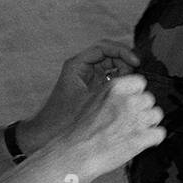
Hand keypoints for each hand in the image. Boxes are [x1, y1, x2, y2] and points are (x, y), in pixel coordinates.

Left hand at [21, 40, 141, 151]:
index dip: (122, 51)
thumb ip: (110, 89)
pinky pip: (111, 81)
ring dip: (125, 74)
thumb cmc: (60, 119)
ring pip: (113, 68)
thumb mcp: (90, 101)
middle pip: (110, 56)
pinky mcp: (93, 91)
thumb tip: (134, 80)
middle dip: (126, 63)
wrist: (46, 135)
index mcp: (77, 65)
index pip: (104, 47)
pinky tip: (127, 95)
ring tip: (132, 87)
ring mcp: (88, 79)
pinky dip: (121, 85)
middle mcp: (82, 69)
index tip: (135, 62)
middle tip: (136, 76)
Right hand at [61, 74, 164, 180]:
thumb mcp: (89, 100)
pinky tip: (142, 141)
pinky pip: (159, 134)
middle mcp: (127, 102)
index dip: (136, 93)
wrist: (75, 153)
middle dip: (142, 109)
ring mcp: (136, 120)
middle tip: (130, 119)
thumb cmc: (77, 131)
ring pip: (157, 115)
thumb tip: (123, 95)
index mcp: (114, 89)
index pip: (140, 82)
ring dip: (148, 123)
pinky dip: (153, 139)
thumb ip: (110, 95)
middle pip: (149, 99)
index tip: (131, 101)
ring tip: (135, 130)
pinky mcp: (141, 138)